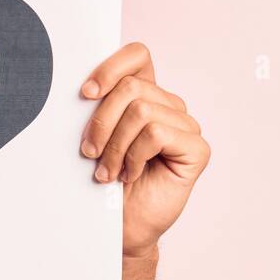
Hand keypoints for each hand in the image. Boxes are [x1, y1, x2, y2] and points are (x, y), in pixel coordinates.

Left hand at [78, 42, 209, 259]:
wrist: (120, 223)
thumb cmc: (104, 180)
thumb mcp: (93, 136)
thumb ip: (95, 107)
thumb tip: (82, 86)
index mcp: (145, 94)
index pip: (138, 56)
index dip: (110, 67)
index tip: (85, 94)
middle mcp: (168, 105)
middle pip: (131, 87)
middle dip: (100, 122)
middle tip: (89, 153)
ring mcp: (185, 126)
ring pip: (141, 111)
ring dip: (114, 146)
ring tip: (107, 171)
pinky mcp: (197, 148)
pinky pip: (156, 134)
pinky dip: (134, 156)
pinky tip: (130, 174)